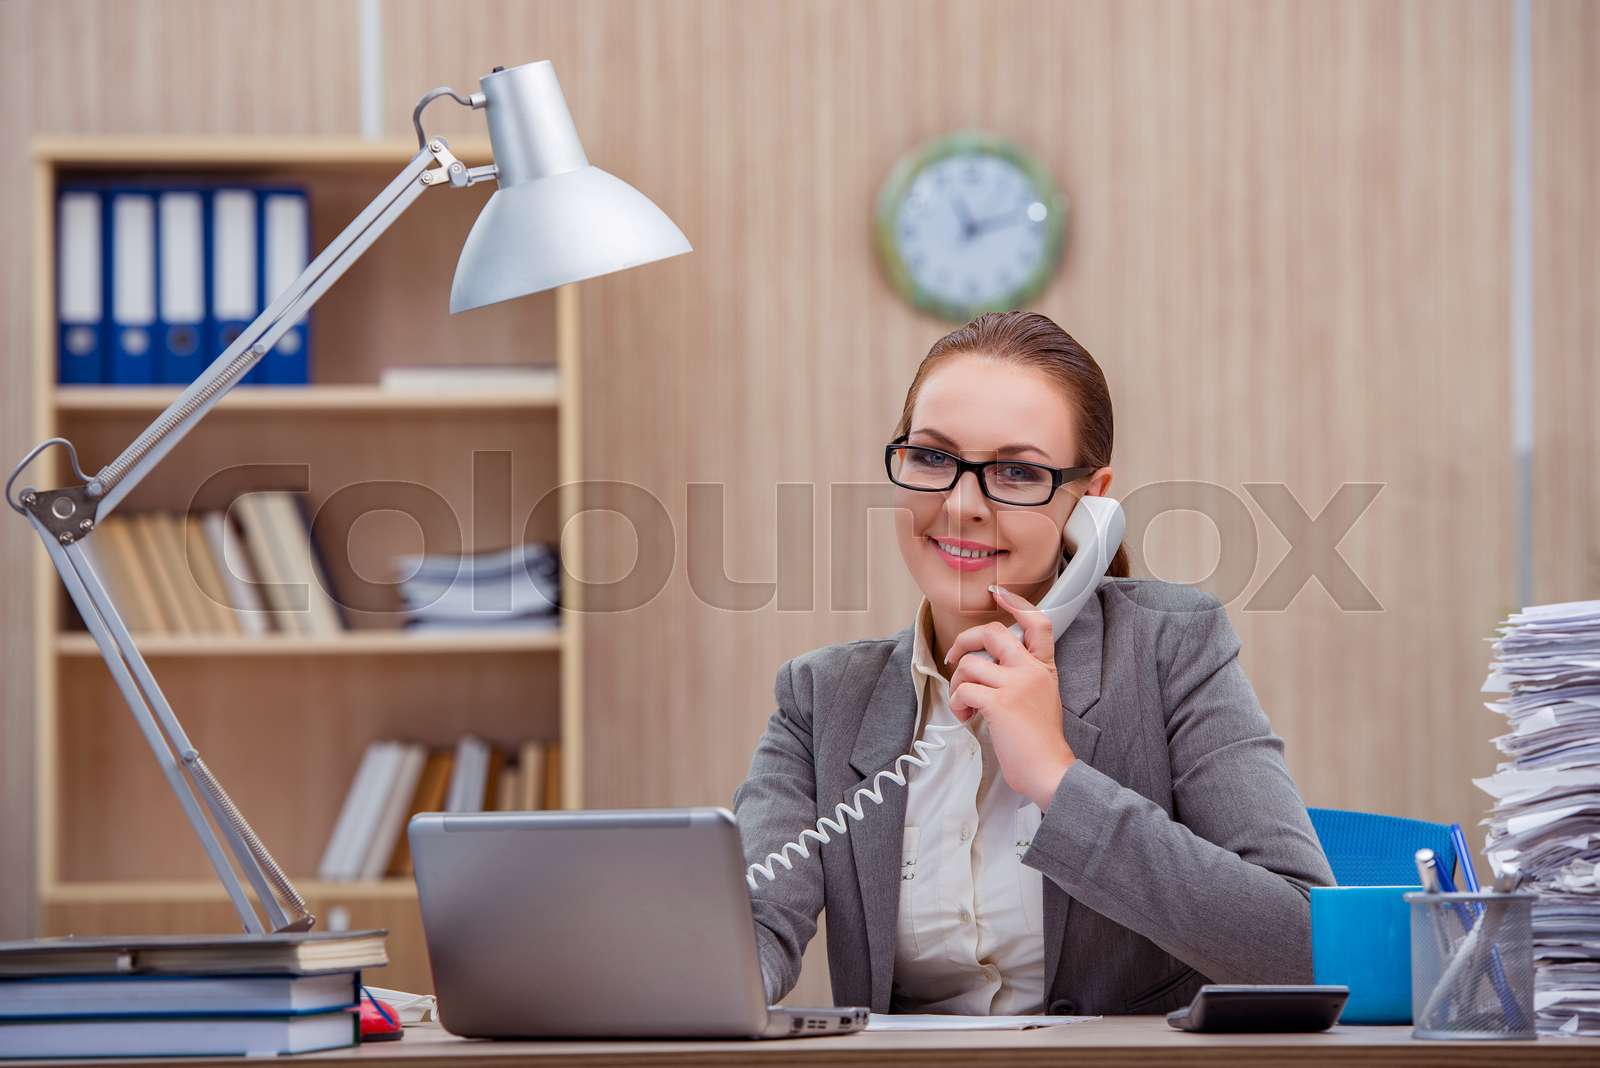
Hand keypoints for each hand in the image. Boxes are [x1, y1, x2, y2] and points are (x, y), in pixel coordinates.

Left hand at [943, 584, 1075, 807]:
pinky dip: (958, 704)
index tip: (998, 593)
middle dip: (965, 641)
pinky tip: (967, 717)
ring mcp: (1016, 684)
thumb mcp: (1041, 698)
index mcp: (1044, 668)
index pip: (1037, 623)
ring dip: (958, 684)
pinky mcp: (1000, 703)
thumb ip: (1021, 676)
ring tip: (965, 705)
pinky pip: (964, 690)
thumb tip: (985, 667)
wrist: (1049, 770)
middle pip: (993, 633)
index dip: (1016, 603)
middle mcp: (1032, 670)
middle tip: (954, 659)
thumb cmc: (1040, 742)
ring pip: (970, 665)